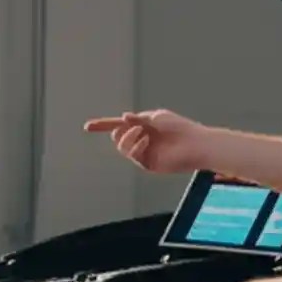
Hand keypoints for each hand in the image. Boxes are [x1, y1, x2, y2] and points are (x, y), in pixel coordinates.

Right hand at [83, 110, 209, 173]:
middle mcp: (141, 139)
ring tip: (142, 133)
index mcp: (144, 125)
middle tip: (135, 126)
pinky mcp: (147, 164)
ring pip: (121, 147)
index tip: (88, 126)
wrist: (194, 144)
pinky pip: (131, 155)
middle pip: (117, 136)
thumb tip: (123, 118)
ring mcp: (143, 152)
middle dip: (120, 130)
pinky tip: (146, 140)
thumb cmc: (180, 128)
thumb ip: (138, 119)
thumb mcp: (157, 117)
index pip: (119, 125)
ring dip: (127, 137)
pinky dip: (135, 146)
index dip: (103, 125)